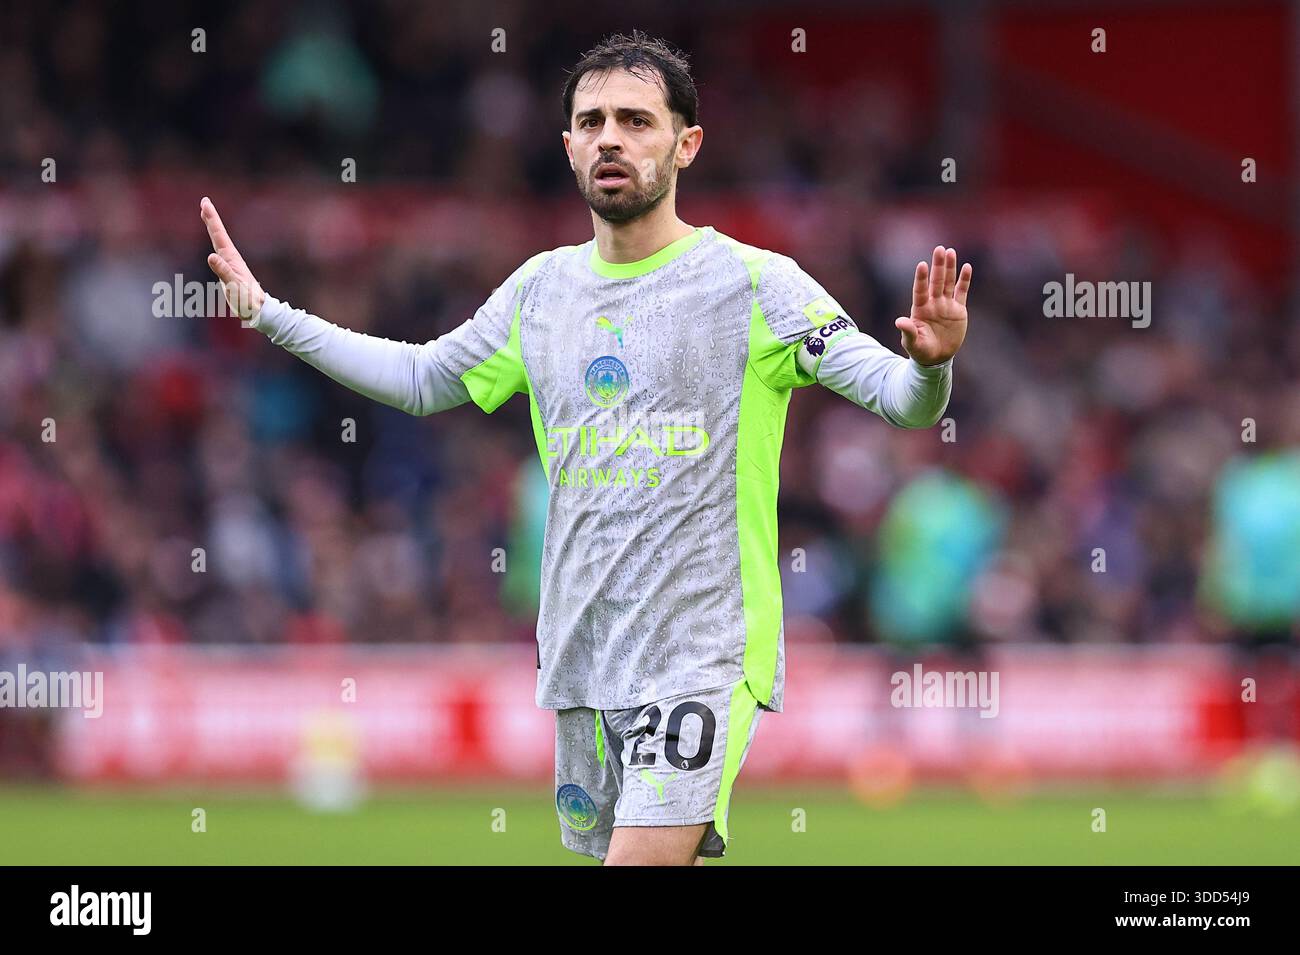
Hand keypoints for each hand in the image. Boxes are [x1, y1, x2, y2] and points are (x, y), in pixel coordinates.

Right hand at [201, 197, 264, 319]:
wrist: (259, 310)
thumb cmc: (247, 300)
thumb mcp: (233, 285)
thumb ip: (223, 271)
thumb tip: (211, 256)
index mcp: (231, 258)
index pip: (218, 234)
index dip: (211, 218)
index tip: (205, 202)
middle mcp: (231, 258)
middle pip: (218, 234)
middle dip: (211, 218)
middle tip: (205, 202)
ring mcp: (231, 264)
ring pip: (219, 241)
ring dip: (212, 228)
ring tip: (207, 216)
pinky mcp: (230, 271)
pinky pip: (219, 252)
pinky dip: (215, 243)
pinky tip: (214, 244)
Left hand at [895, 246, 970, 365]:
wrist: (936, 358)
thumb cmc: (920, 350)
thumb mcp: (913, 343)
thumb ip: (908, 331)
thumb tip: (899, 321)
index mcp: (920, 309)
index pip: (920, 290)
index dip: (921, 278)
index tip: (922, 264)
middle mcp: (933, 303)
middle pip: (936, 281)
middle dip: (938, 266)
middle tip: (939, 249)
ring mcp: (946, 305)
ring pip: (948, 282)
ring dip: (950, 268)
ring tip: (950, 252)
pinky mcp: (958, 309)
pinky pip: (962, 291)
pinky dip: (964, 280)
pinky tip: (966, 267)